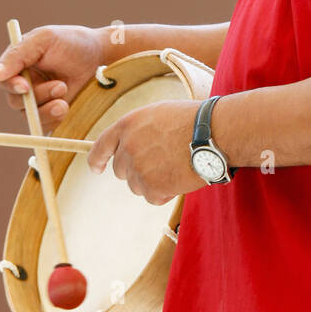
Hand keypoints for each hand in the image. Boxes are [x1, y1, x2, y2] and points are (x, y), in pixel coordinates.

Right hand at [0, 25, 105, 131]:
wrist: (97, 54)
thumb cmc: (70, 42)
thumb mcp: (44, 40)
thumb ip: (18, 55)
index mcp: (16, 65)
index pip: (2, 81)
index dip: (12, 86)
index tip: (26, 87)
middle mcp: (23, 84)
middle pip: (16, 102)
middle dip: (39, 97)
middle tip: (60, 86)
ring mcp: (36, 100)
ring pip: (30, 116)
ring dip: (48, 109)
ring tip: (65, 93)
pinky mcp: (50, 113)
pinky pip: (44, 126)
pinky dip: (54, 119)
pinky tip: (66, 106)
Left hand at [87, 99, 208, 204]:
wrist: (213, 134)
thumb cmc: (192, 121)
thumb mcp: (158, 114)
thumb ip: (138, 130)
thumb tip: (130, 145)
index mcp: (127, 125)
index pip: (100, 146)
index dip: (97, 160)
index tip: (97, 168)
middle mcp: (128, 147)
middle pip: (120, 170)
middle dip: (135, 170)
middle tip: (160, 163)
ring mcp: (138, 168)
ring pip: (136, 185)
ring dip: (152, 181)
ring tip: (174, 167)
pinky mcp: (152, 187)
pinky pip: (151, 197)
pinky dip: (164, 193)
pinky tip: (179, 179)